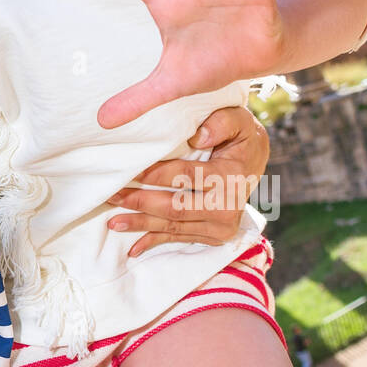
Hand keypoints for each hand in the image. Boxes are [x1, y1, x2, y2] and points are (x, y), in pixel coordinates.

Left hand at [104, 106, 268, 256]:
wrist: (256, 158)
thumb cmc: (239, 134)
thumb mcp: (236, 118)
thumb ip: (220, 123)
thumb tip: (198, 136)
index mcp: (231, 176)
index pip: (186, 176)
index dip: (155, 175)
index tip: (129, 172)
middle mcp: (227, 206)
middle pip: (175, 207)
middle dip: (140, 202)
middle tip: (111, 195)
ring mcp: (221, 225)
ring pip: (174, 226)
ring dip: (141, 224)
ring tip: (113, 221)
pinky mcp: (214, 235)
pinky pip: (180, 238)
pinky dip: (155, 241)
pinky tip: (134, 248)